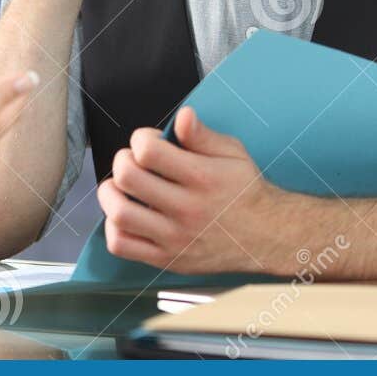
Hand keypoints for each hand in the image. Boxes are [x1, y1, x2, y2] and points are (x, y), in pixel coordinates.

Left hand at [96, 106, 292, 274]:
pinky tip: (125, 216)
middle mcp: (187, 209)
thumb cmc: (245, 192)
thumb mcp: (232, 154)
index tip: (148, 142)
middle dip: (122, 161)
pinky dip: (114, 228)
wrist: (266, 237)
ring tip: (121, 187)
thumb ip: (202, 135)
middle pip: (127, 178)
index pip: (148, 151)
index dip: (140, 139)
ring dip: (110, 194)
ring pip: (120, 213)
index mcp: (201, 178)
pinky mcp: (168, 259)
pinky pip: (123, 245)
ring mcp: (175, 237)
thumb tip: (182, 116)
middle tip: (132, 162)